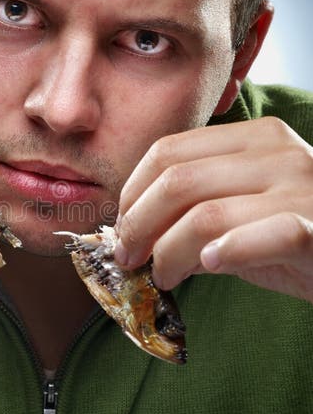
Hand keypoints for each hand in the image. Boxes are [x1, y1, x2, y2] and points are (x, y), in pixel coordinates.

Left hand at [114, 117, 312, 301]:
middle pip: (176, 181)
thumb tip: (135, 232)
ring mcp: (300, 189)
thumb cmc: (300, 235)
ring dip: (167, 252)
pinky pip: (263, 235)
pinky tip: (208, 267)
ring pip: (205, 214)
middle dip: (137, 225)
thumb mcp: (247, 208)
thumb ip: (199, 209)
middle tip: (128, 258)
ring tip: (162, 276)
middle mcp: (277, 154)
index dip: (131, 192)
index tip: (119, 228)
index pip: (168, 151)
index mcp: (254, 138)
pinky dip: (226, 252)